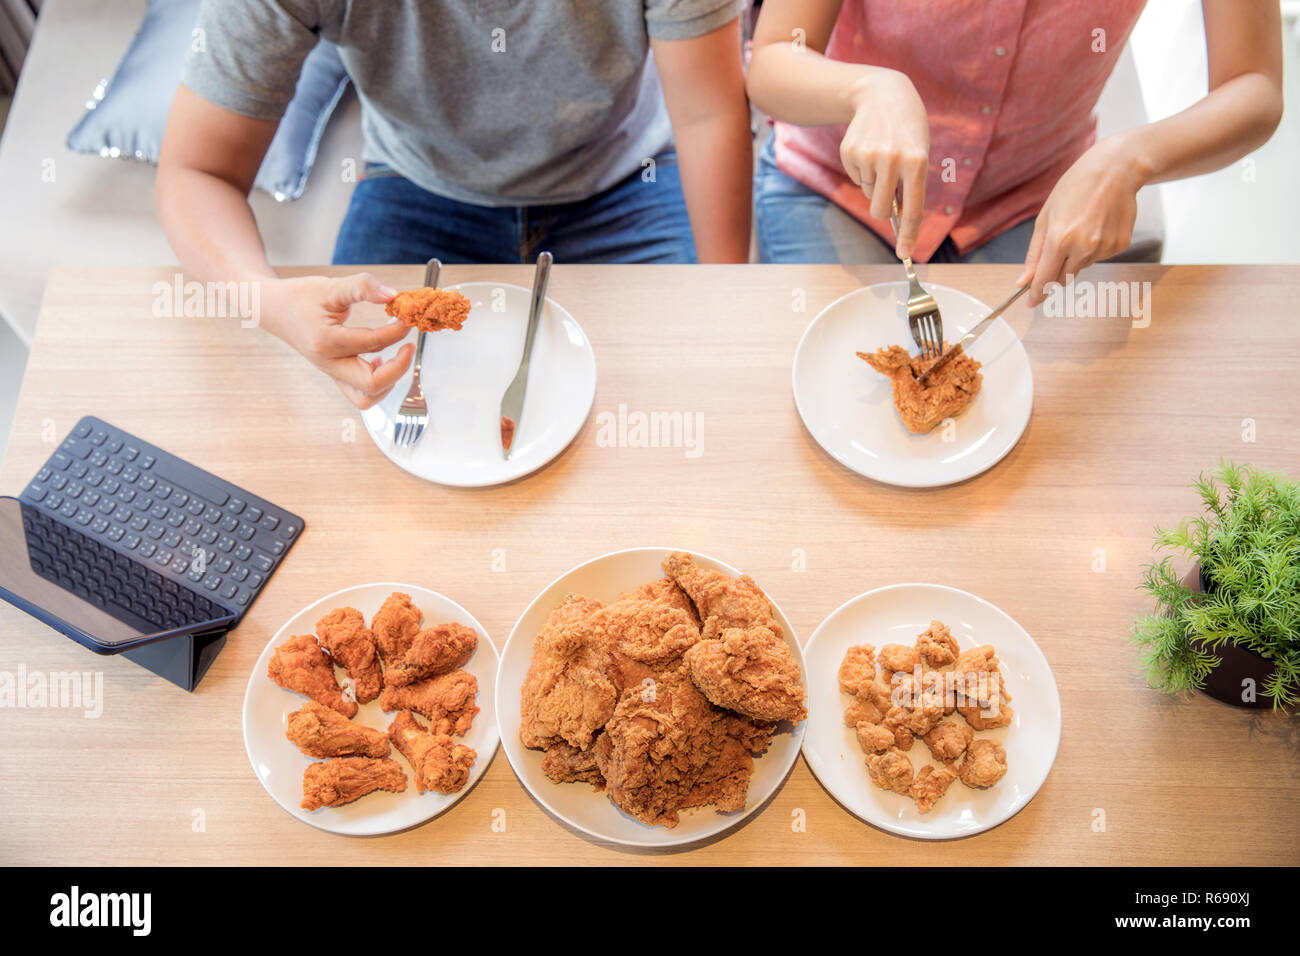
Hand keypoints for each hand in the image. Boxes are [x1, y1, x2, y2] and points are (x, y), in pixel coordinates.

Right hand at [259, 273, 414, 408]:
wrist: (275, 309)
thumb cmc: (301, 297)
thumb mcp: (331, 286)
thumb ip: (362, 287)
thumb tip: (393, 295)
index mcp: (327, 341)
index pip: (374, 343)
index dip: (397, 330)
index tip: (406, 316)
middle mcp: (329, 364)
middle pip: (372, 385)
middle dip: (398, 367)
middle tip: (408, 345)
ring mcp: (331, 373)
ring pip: (366, 398)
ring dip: (389, 382)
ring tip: (395, 356)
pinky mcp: (335, 375)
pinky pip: (360, 394)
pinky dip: (377, 385)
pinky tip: (379, 360)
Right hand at [839, 69, 930, 258]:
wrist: (883, 94)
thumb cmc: (908, 130)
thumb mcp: (919, 153)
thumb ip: (910, 186)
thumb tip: (894, 220)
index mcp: (917, 162)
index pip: (912, 209)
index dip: (908, 235)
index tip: (904, 254)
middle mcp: (893, 160)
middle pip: (880, 210)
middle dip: (883, 208)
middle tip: (888, 190)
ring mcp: (869, 156)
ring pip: (868, 193)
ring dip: (874, 182)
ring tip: (882, 155)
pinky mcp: (850, 152)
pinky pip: (857, 178)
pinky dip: (863, 170)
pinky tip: (870, 149)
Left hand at [1019, 138, 1145, 305]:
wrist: (1117, 169)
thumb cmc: (1076, 187)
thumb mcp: (1046, 217)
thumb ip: (1034, 254)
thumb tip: (1023, 282)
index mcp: (1060, 239)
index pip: (1045, 280)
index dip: (1036, 294)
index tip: (1030, 303)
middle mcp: (1083, 247)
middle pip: (1063, 279)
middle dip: (1055, 272)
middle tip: (1057, 248)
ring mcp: (1104, 248)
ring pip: (1081, 268)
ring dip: (1076, 257)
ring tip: (1082, 226)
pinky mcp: (1120, 245)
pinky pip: (1100, 258)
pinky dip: (1094, 248)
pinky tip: (1098, 225)